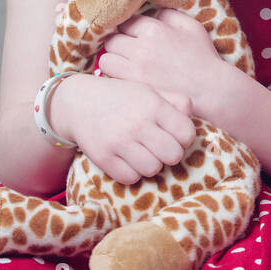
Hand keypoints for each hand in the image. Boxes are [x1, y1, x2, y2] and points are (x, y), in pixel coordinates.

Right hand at [48, 73, 197, 185]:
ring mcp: (119, 142)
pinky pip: (131, 178)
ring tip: (143, 153)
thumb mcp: (148, 91)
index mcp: (153, 105)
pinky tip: (127, 159)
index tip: (174, 135)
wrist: (78, 102)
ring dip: (151, 164)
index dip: (184, 138)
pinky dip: (132, 172)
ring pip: (153, 169)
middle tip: (159, 147)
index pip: (187, 134)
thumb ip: (175, 101)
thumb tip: (192, 117)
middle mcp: (137, 123)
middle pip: (173, 155)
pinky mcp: (104, 158)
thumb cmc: (121, 98)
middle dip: (169, 153)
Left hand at [97, 9, 235, 120]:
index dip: (130, 29)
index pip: (125, 22)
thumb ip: (168, 15)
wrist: (211, 90)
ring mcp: (135, 70)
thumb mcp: (191, 27)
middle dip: (119, 43)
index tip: (135, 36)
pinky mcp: (134, 89)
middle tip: (128, 50)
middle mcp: (141, 48)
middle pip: (111, 40)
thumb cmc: (203, 57)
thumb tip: (151, 13)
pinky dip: (117, 78)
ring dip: (114, 60)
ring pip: (106, 60)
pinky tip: (129, 79)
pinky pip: (112, 79)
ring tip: (125, 65)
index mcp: (154, 29)